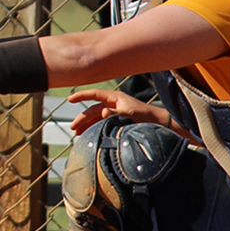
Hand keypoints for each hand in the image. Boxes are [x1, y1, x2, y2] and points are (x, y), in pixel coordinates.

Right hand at [67, 88, 190, 138]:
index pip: (94, 94)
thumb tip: (101, 112)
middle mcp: (113, 104)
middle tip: (73, 128)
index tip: (69, 99)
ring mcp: (115, 113)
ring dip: (86, 125)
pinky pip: (101, 124)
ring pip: (96, 118)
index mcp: (115, 98)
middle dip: (82, 118)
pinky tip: (88, 135)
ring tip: (77, 134)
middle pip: (92, 109)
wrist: (160, 125)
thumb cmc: (146, 116)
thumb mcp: (130, 113)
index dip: (81, 96)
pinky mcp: (118, 122)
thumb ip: (115, 112)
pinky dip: (94, 129)